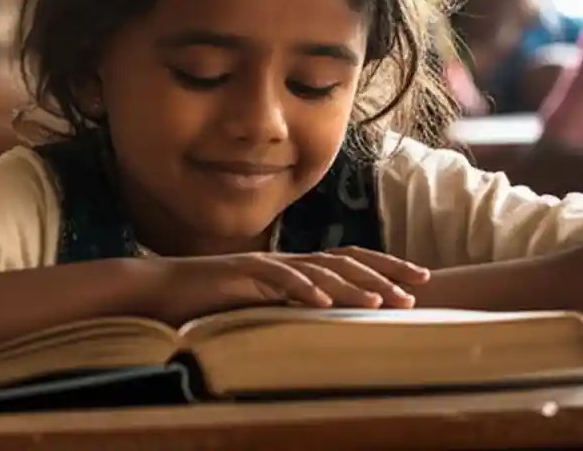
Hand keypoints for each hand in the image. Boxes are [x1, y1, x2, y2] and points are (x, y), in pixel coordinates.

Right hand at [143, 247, 430, 325]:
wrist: (164, 288)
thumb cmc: (210, 300)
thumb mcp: (262, 305)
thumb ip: (292, 307)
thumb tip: (330, 322)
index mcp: (293, 266)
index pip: (348, 261)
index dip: (385, 267)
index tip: (419, 279)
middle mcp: (285, 260)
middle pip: (344, 260)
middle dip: (384, 273)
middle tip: (417, 288)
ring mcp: (265, 264)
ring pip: (318, 270)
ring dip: (353, 287)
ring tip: (383, 302)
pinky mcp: (242, 274)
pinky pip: (278, 281)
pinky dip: (303, 291)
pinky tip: (325, 305)